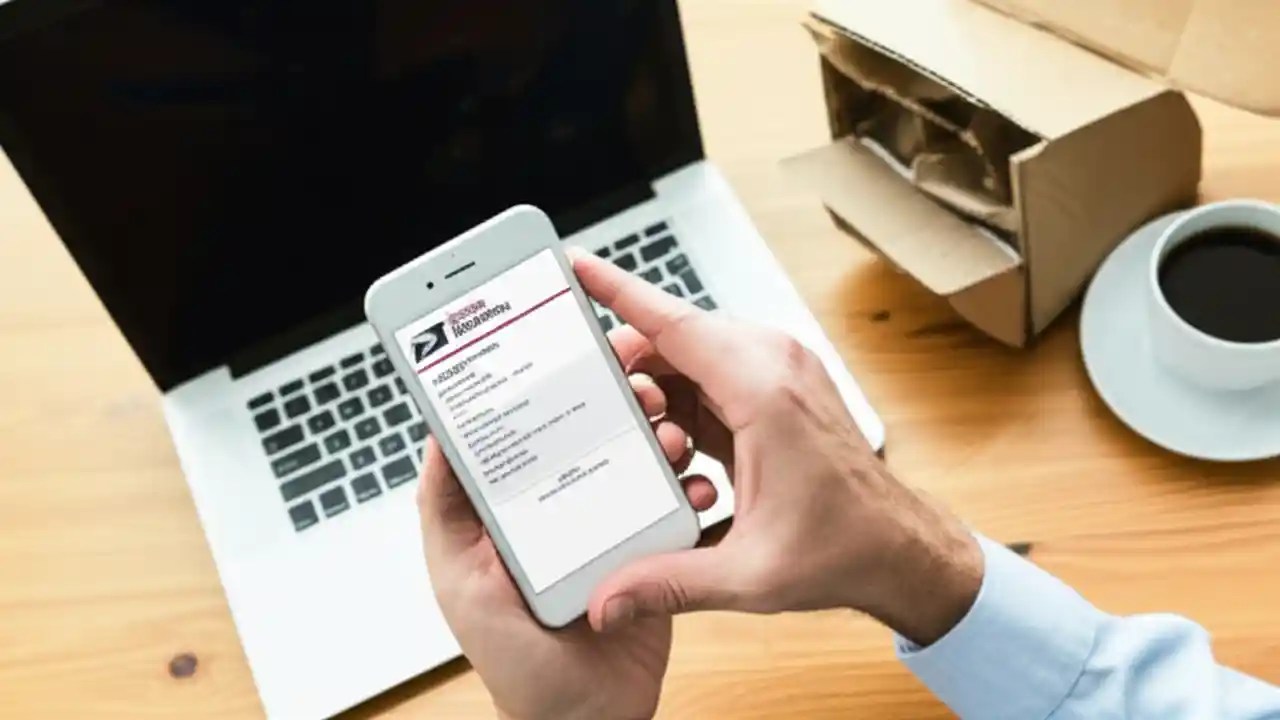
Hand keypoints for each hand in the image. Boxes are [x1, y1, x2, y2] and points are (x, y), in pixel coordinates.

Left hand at [417, 331, 718, 719]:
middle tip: (638, 385)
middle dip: (615, 401)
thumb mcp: (463, 586)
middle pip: (586, 432)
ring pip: (634, 460)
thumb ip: (445, 515)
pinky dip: (688, 488)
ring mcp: (604, 528)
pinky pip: (670, 504)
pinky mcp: (645, 549)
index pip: (523, 428)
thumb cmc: (515, 665)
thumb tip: (437, 438)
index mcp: (509, 510)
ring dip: (657, 438)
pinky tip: (696, 484)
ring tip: (670, 436)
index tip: (567, 350)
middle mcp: (558, 510)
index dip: (542, 385)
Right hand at [573, 253, 984, 646]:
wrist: (900, 549)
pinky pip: (716, 371)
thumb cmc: (842, 549)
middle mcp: (776, 366)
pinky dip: (687, 397)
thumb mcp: (748, 575)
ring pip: (695, 353)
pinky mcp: (782, 385)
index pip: (677, 324)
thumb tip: (606, 602)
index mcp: (765, 394)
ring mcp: (783, 369)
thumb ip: (669, 583)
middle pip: (677, 336)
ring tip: (649, 442)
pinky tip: (676, 444)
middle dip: (631, 364)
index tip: (579, 267)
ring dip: (661, 385)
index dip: (621, 293)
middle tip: (600, 410)